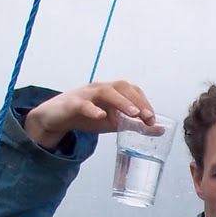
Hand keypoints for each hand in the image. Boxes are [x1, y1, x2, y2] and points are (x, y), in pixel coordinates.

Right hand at [23, 80, 153, 148]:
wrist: (56, 118)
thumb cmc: (86, 116)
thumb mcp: (114, 122)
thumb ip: (135, 125)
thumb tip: (160, 129)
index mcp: (112, 91)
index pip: (132, 90)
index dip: (144, 102)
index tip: (152, 119)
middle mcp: (100, 88)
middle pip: (122, 87)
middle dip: (137, 101)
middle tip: (147, 117)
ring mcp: (86, 94)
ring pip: (105, 92)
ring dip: (121, 102)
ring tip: (133, 113)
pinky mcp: (72, 104)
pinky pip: (83, 104)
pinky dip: (93, 109)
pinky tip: (101, 116)